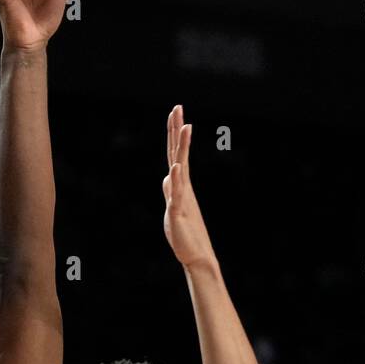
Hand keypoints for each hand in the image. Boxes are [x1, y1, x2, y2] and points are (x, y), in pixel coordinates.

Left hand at [162, 106, 216, 270]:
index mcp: (180, 184)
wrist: (197, 256)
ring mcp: (181, 198)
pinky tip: (177, 166)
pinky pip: (177, 193)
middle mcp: (182, 187)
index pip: (177, 154)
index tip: (176, 112)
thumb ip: (171, 191)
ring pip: (181, 167)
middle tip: (178, 107)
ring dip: (182, 147)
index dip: (175, 134)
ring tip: (185, 127)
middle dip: (177, 130)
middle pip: (178, 154)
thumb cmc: (185, 234)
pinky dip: (177, 179)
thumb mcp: (173, 207)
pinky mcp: (179, 212)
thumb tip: (168, 176)